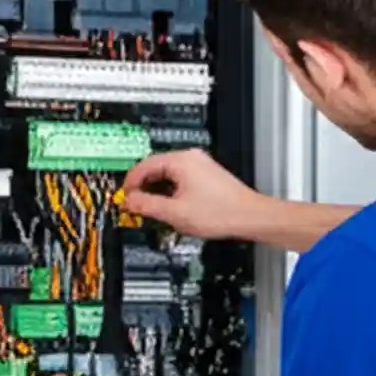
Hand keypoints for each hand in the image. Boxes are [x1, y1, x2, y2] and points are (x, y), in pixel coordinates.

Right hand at [121, 149, 265, 238]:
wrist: (251, 217)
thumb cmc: (221, 212)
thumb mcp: (174, 212)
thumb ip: (146, 206)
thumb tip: (129, 201)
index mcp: (180, 161)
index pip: (142, 166)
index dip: (130, 185)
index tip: (125, 198)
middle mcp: (190, 158)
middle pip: (153, 169)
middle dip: (142, 189)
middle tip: (135, 206)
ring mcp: (199, 165)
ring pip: (166, 175)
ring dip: (156, 191)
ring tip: (153, 209)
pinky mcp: (205, 175)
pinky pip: (178, 179)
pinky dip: (169, 192)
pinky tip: (170, 207)